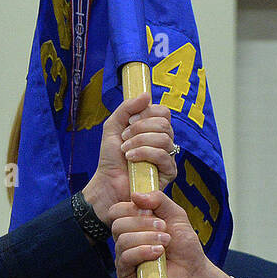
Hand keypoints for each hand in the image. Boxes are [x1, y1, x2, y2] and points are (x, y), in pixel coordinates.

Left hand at [81, 92, 176, 220]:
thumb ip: (127, 108)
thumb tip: (147, 94)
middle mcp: (165, 142)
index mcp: (154, 130)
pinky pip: (163, 156)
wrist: (107, 183)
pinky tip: (131, 159)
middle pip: (164, 124)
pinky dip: (144, 153)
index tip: (129, 122)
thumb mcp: (113, 126)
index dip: (147, 113)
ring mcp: (168, 157)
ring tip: (125, 150)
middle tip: (124, 137)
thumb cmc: (111, 157)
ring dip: (139, 141)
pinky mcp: (169, 173)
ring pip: (164, 139)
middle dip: (140, 128)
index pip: (163, 112)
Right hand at [107, 189, 231, 277]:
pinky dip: (143, 252)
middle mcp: (124, 240)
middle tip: (164, 229)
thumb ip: (158, 199)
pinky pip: (125, 258)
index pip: (116, 211)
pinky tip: (158, 253)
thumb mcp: (175, 214)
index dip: (132, 209)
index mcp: (132, 224)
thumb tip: (135, 195)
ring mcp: (123, 257)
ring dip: (147, 238)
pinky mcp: (125, 274)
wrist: (193, 269)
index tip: (152, 213)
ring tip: (165, 243)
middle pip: (118, 224)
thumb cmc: (184, 244)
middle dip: (143, 224)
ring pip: (122, 241)